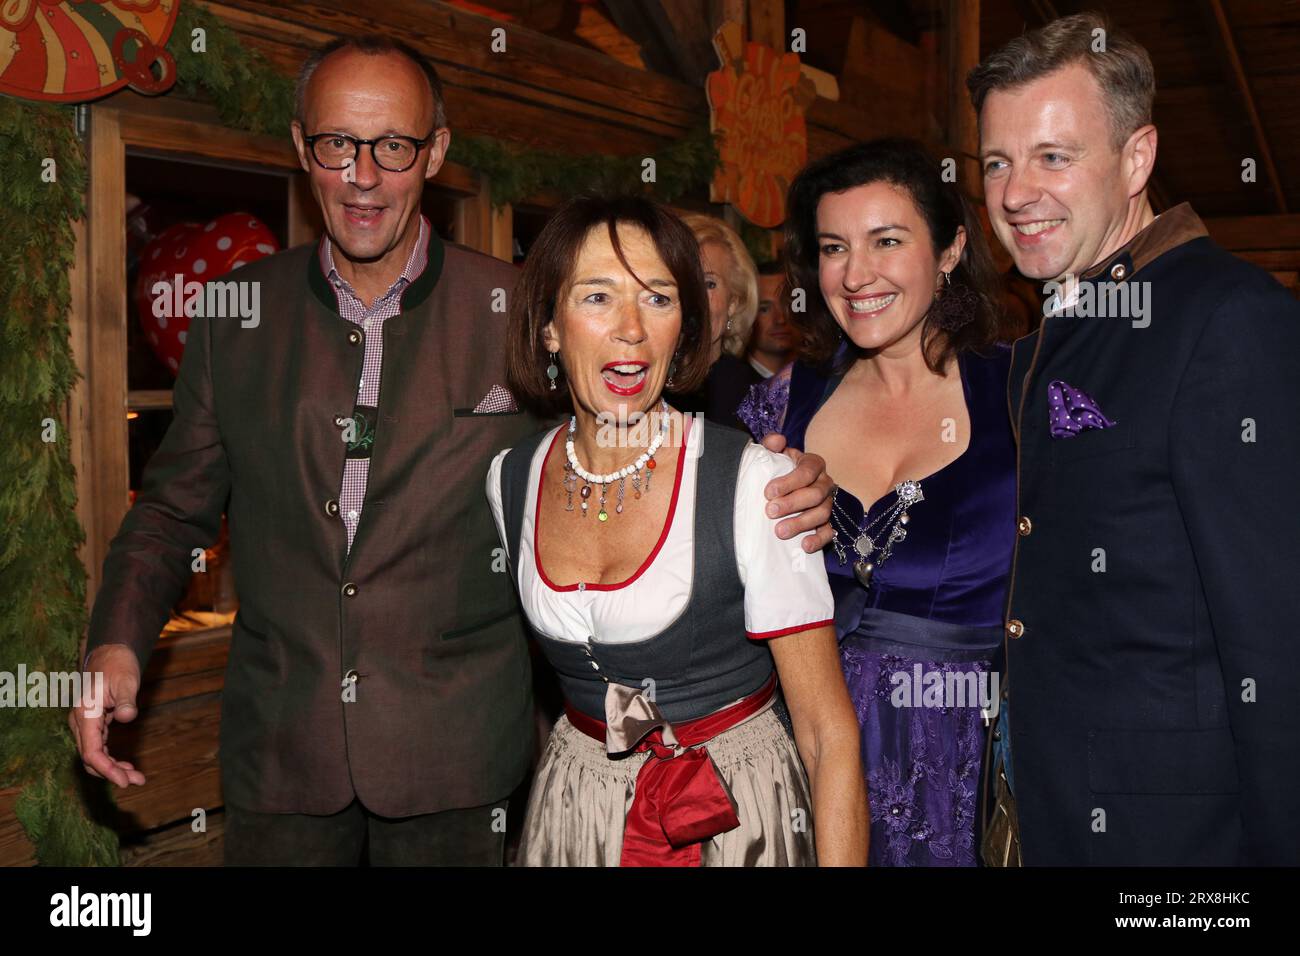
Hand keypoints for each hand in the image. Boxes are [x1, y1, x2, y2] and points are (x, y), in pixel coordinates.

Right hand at [69, 644, 146, 787]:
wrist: (111, 653)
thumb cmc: (118, 665)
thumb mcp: (126, 681)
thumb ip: (127, 700)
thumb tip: (127, 717)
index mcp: (85, 714)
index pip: (91, 751)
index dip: (107, 769)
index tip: (125, 781)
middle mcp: (80, 722)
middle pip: (90, 758)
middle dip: (112, 773)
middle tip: (138, 781)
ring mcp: (85, 724)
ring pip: (93, 755)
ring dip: (112, 768)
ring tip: (136, 777)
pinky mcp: (93, 724)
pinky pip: (97, 748)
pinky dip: (110, 759)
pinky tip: (126, 766)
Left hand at [761, 432, 833, 551]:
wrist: (787, 485)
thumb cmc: (780, 468)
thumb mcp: (775, 453)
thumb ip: (772, 444)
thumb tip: (776, 441)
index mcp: (813, 464)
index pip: (807, 471)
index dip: (789, 482)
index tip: (768, 492)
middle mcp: (824, 483)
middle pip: (815, 494)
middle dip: (792, 504)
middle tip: (770, 511)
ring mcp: (828, 503)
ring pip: (822, 514)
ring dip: (801, 523)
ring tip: (779, 532)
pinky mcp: (827, 522)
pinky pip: (828, 531)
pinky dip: (818, 539)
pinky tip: (805, 545)